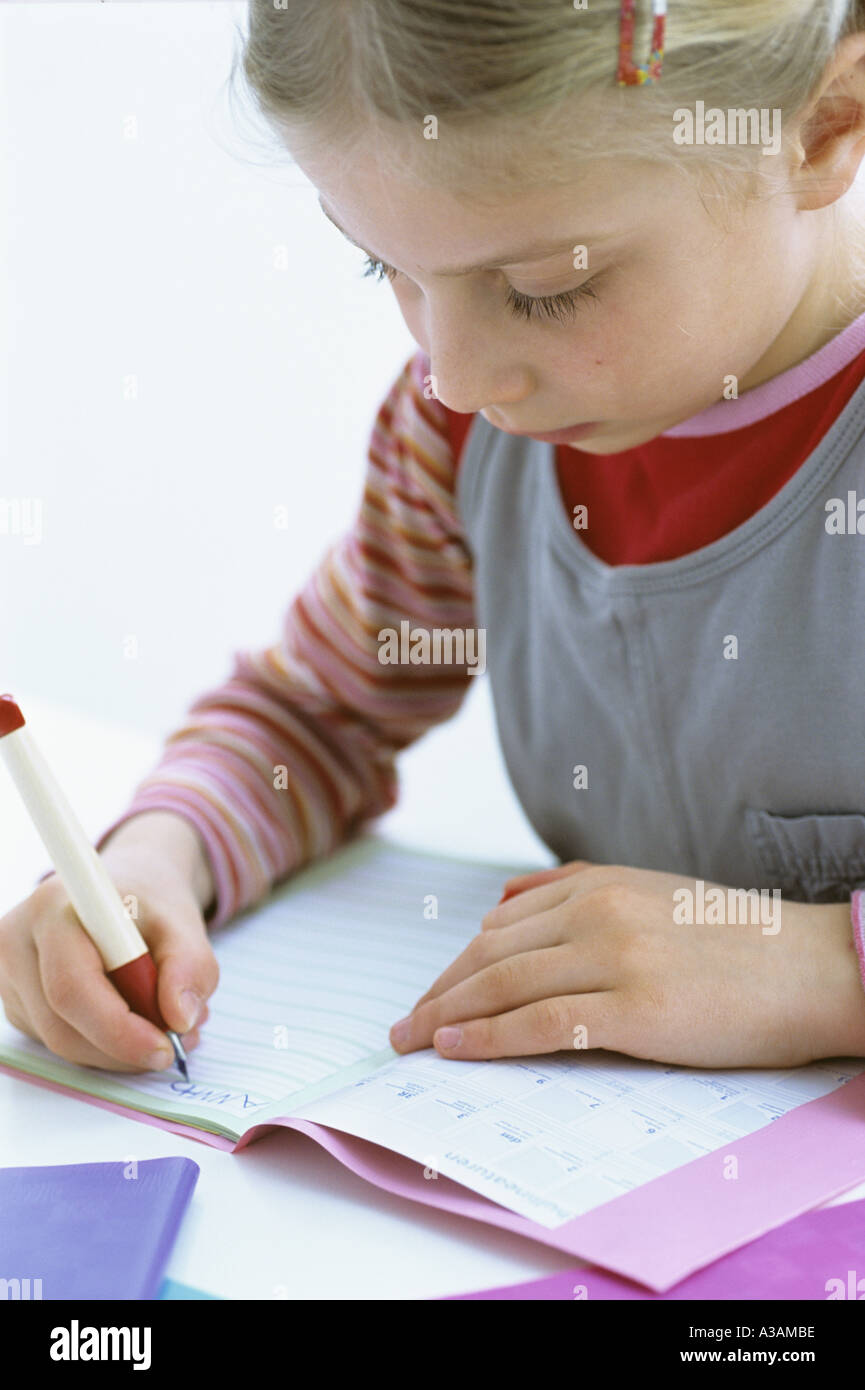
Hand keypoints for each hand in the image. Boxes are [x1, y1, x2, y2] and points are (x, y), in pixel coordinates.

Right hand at [0, 814, 218, 1071]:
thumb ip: (190, 966)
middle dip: (124, 1048)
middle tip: (178, 1043)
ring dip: (118, 1051)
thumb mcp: (183, 923)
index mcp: (52, 909)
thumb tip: (179, 1019)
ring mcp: (9, 975)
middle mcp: (16, 942)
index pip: (72, 988)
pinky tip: (133, 1019)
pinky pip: (58, 1041)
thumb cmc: (147, 902)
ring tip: (166, 1023)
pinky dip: (102, 1044)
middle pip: (62, 1027)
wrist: (121, 892)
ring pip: (61, 1042)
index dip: (117, 1029)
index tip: (164, 1049)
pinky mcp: (17, 1001)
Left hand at [389, 861, 864, 1067]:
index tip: (430, 995)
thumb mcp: (653, 892)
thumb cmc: (737, 940)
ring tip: (413, 1043)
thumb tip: (507, 897)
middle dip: (438, 993)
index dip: (455, 966)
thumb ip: (579, 889)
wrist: (813, 966)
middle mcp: (597, 913)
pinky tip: (454, 1048)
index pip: (499, 927)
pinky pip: (541, 1022)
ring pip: (504, 985)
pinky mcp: (637, 1007)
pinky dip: (487, 1037)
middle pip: (489, 955)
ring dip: (446, 1016)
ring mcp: (615, 957)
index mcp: (599, 886)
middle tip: (404, 1026)